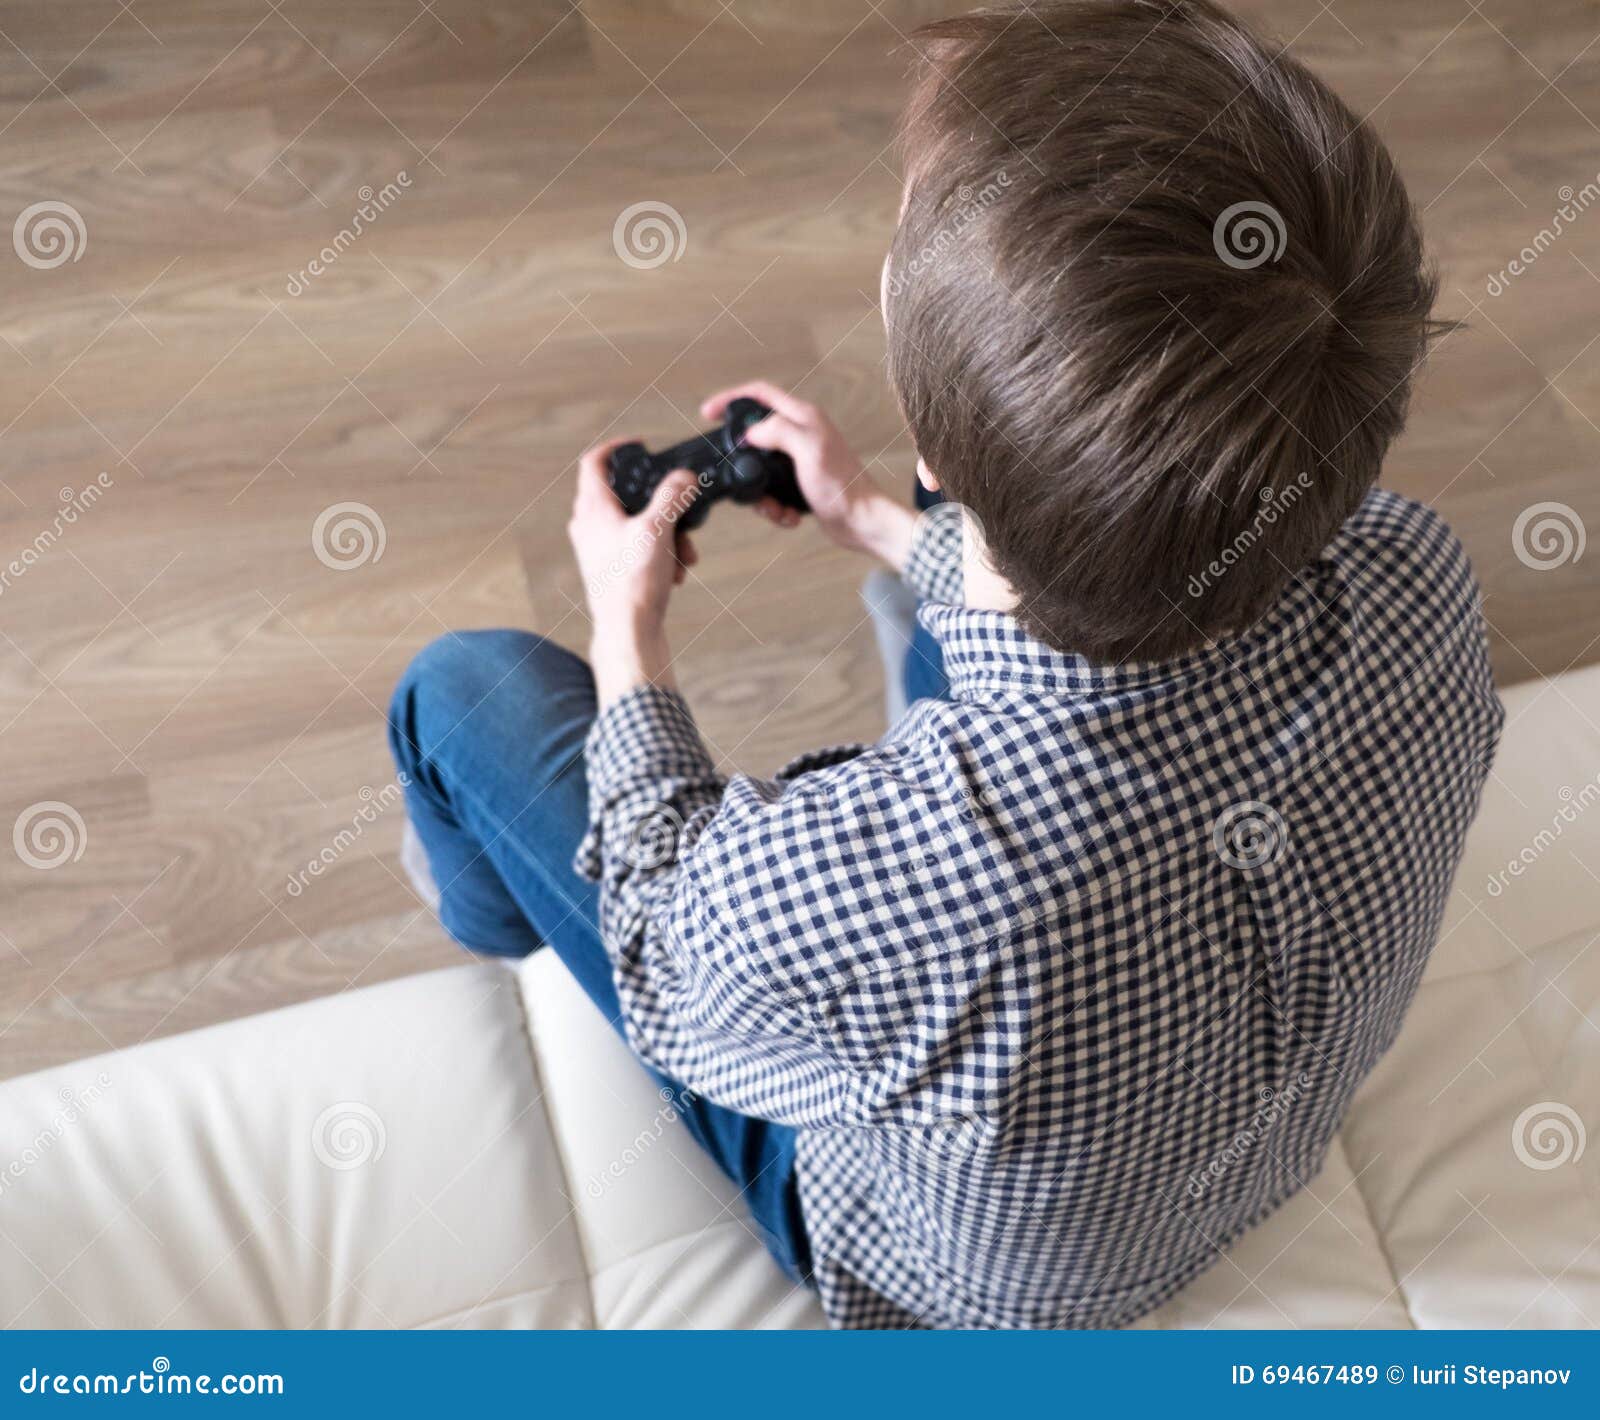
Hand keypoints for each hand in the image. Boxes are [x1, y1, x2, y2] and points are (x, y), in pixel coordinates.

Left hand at [568, 438, 697, 702]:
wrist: (627, 634)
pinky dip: (661, 553)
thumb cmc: (633, 584)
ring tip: (684, 553)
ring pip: (638, 524)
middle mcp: (589, 526)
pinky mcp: (612, 570)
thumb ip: (672, 496)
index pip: (595, 461)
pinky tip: (676, 571)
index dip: (617, 447)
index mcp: (592, 509)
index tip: (640, 446)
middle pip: (626, 495)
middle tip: (681, 511)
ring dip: (667, 533)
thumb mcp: (658, 529)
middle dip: (661, 504)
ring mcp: (599, 549)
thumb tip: (683, 476)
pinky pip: (640, 548)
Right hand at [700, 380, 916, 568]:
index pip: (761, 394)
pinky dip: (775, 506)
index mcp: (804, 417)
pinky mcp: (800, 483)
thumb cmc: (842, 486)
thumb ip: (778, 431)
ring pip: (761, 469)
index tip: (709, 412)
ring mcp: (800, 459)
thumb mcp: (808, 450)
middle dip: (744, 458)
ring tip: (774, 506)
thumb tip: (750, 432)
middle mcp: (802, 434)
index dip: (732, 398)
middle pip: (757, 433)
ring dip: (760, 491)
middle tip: (737, 475)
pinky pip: (773, 491)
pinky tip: (788, 515)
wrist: (861, 522)